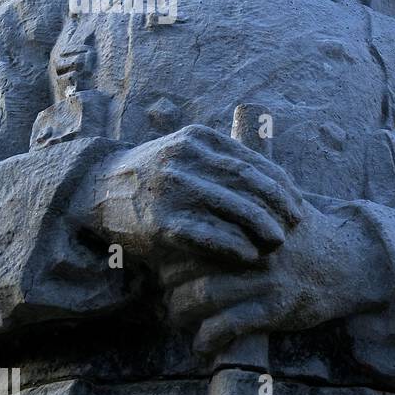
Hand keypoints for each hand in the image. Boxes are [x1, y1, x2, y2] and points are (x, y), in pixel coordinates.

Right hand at [87, 124, 303, 266]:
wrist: (96, 190)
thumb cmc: (155, 177)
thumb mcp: (186, 154)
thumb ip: (223, 159)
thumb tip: (278, 180)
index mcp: (198, 139)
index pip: (254, 163)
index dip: (282, 186)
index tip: (299, 204)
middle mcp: (185, 159)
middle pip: (249, 184)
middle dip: (278, 207)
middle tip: (296, 225)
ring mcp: (172, 189)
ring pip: (234, 208)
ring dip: (262, 228)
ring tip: (278, 242)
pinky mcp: (161, 221)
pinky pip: (208, 235)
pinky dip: (234, 246)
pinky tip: (250, 255)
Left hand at [158, 206, 376, 355]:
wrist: (348, 264)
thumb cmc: (305, 236)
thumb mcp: (279, 204)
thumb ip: (245, 197)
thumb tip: (208, 181)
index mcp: (248, 223)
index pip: (194, 234)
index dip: (171, 250)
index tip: (164, 261)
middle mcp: (253, 250)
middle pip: (191, 265)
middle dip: (169, 283)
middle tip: (163, 292)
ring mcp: (264, 280)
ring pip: (203, 296)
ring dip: (180, 312)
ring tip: (176, 317)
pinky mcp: (274, 309)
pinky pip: (227, 327)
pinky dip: (206, 340)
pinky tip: (201, 346)